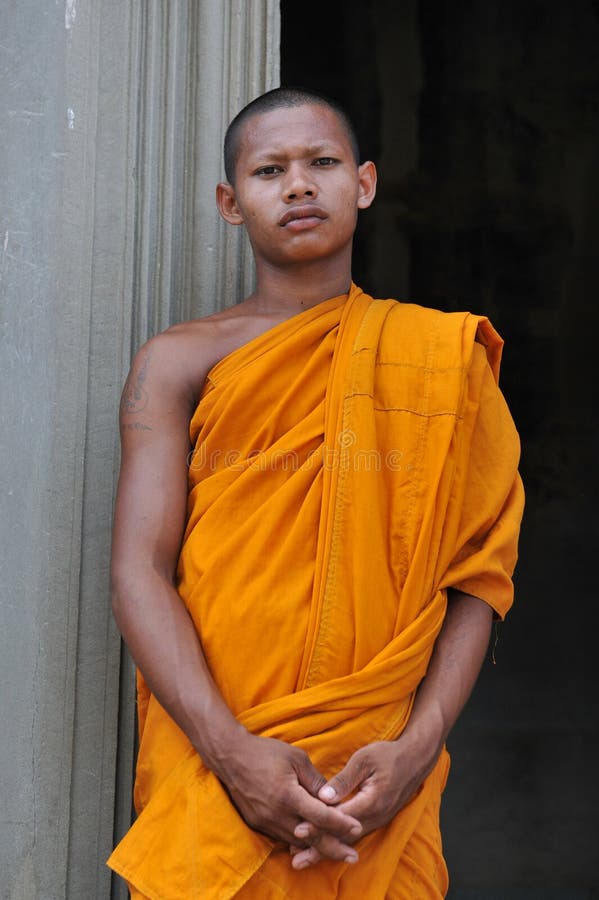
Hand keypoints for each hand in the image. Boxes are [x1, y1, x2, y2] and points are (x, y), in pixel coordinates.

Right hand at [215, 732, 362, 856]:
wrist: (230, 756)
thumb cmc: (265, 752)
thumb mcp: (296, 758)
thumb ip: (315, 780)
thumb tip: (332, 798)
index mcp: (287, 795)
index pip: (320, 815)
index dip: (341, 823)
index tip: (358, 828)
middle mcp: (276, 813)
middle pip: (310, 837)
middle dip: (334, 848)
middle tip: (353, 857)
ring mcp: (265, 822)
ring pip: (297, 841)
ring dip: (317, 846)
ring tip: (338, 852)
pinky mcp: (257, 824)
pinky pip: (283, 837)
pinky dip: (299, 840)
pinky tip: (312, 842)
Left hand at [290, 738, 432, 868]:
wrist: (414, 760)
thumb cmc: (387, 755)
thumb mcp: (364, 760)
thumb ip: (344, 779)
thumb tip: (324, 796)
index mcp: (371, 801)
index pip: (339, 819)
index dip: (318, 825)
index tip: (297, 830)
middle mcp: (375, 817)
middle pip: (342, 837)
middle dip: (318, 847)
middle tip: (295, 857)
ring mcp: (377, 821)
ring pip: (347, 840)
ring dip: (325, 848)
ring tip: (302, 857)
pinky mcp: (376, 820)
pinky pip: (353, 835)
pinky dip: (336, 841)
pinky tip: (321, 844)